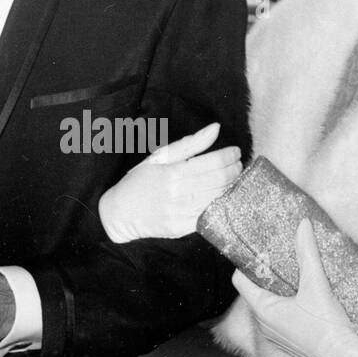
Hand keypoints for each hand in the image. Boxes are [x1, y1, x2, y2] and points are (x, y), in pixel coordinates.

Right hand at [98, 122, 242, 242]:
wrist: (120, 214)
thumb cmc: (139, 182)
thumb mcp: (160, 157)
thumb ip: (191, 144)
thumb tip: (215, 128)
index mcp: (173, 172)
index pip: (214, 162)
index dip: (229, 156)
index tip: (235, 152)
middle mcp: (179, 193)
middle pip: (220, 180)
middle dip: (235, 170)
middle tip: (238, 164)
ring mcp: (182, 213)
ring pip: (218, 197)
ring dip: (231, 186)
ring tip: (232, 177)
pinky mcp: (183, 228)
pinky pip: (209, 214)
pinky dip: (219, 203)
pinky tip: (220, 195)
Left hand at [232, 219, 357, 356]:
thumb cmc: (326, 326)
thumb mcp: (316, 284)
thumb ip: (307, 253)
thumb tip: (303, 225)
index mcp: (262, 309)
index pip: (240, 280)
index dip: (246, 262)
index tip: (259, 249)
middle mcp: (264, 324)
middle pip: (256, 291)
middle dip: (266, 273)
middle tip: (280, 255)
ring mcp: (276, 336)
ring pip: (269, 305)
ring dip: (279, 290)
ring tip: (294, 272)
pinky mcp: (290, 342)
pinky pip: (281, 318)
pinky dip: (288, 304)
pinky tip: (306, 295)